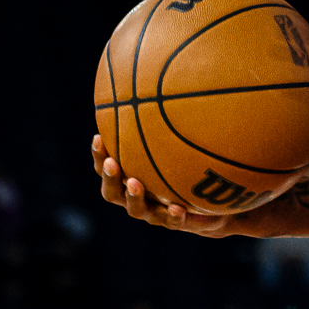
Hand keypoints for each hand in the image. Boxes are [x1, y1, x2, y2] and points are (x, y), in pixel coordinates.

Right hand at [91, 134, 246, 235]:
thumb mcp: (176, 145)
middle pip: (111, 192)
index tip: (98, 137)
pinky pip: (171, 222)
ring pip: (135, 210)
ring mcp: (152, 212)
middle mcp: (135, 197)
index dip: (98, 154)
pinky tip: (178, 208)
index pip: (105, 166)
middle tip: (111, 162)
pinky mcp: (172, 222)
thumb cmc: (185, 168)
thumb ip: (163, 125)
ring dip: (133, 197)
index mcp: (128, 177)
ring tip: (135, 183)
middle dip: (109, 177)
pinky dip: (173, 216)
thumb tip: (156, 86)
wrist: (210, 204)